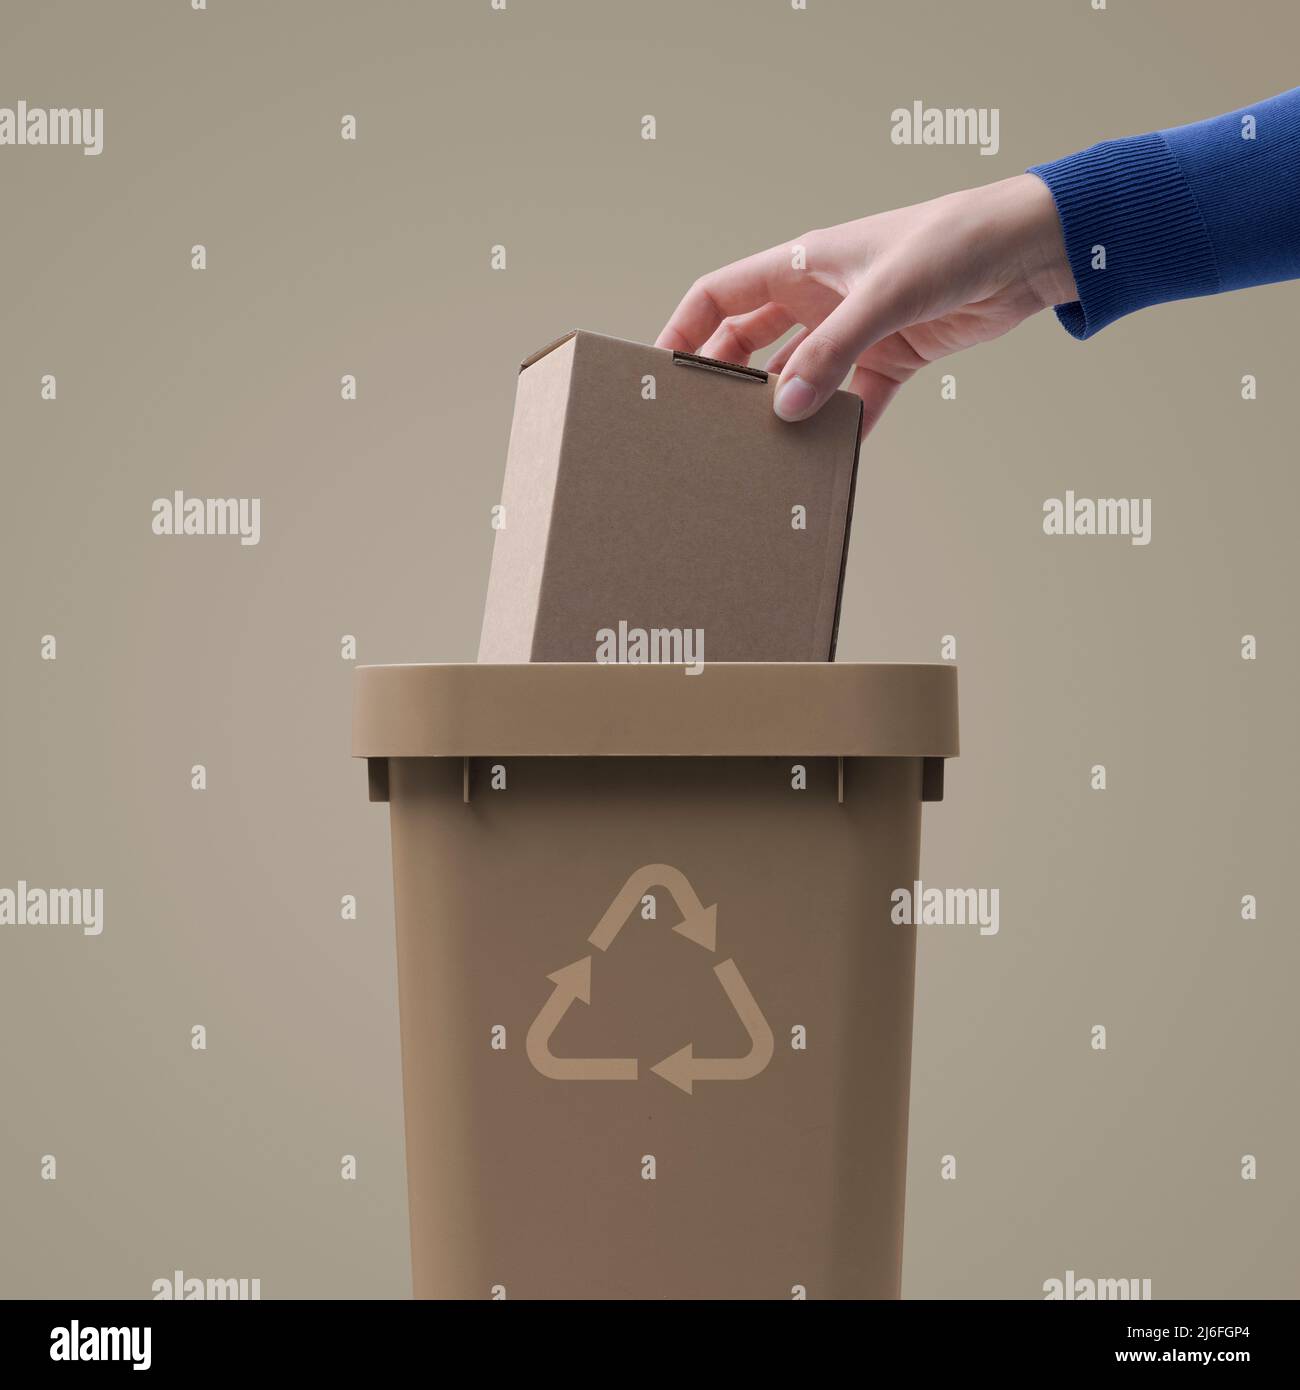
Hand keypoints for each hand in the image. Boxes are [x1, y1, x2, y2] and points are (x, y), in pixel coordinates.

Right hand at [656, 174, 1076, 435]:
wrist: (1029, 249)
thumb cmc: (952, 243)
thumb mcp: (882, 297)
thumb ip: (831, 353)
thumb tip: (785, 410)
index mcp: (801, 264)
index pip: (720, 296)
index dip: (685, 330)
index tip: (661, 373)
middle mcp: (820, 297)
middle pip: (751, 342)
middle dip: (727, 380)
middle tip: (704, 425)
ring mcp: (855, 329)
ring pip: (801, 376)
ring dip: (787, 408)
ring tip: (763, 449)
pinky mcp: (895, 355)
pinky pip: (856, 398)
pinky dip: (845, 424)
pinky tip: (834, 454)